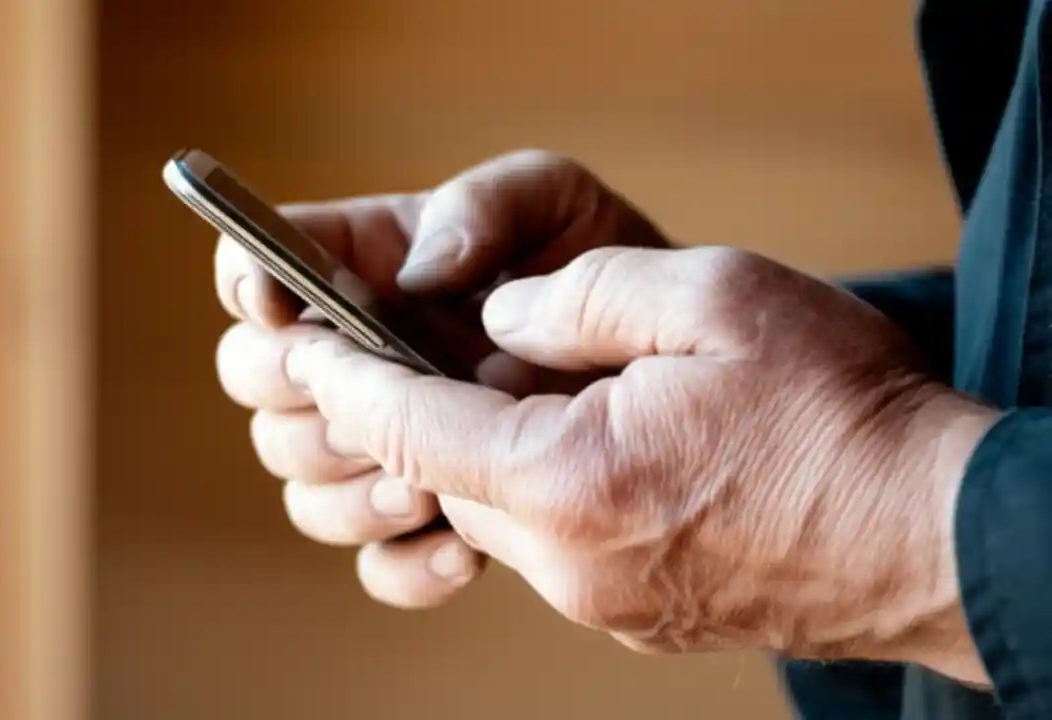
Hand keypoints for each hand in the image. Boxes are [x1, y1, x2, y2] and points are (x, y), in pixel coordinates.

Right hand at [213, 150, 666, 607]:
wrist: (676, 371)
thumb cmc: (607, 268)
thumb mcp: (557, 203)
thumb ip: (485, 204)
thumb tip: (420, 275)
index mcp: (367, 271)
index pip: (257, 271)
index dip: (249, 281)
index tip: (280, 303)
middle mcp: (361, 360)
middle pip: (257, 382)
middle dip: (299, 392)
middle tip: (355, 399)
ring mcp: (389, 446)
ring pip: (303, 484)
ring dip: (347, 487)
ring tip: (423, 487)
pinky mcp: (436, 519)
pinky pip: (380, 565)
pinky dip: (406, 564)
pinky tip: (464, 550)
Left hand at [285, 241, 999, 683]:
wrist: (938, 533)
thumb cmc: (841, 415)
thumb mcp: (716, 299)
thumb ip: (583, 296)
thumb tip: (501, 314)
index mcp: (570, 480)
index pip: (410, 429)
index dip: (344, 382)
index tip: (304, 345)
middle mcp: (569, 561)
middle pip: (444, 479)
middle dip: (420, 415)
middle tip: (422, 349)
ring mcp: (601, 602)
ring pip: (497, 515)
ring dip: (491, 453)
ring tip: (534, 391)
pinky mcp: (634, 616)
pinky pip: (552, 546)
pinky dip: (544, 491)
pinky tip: (594, 449)